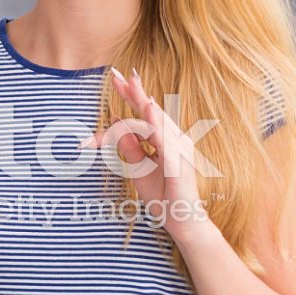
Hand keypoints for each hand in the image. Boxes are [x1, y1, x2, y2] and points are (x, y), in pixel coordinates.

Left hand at [88, 67, 214, 241]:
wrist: (181, 220)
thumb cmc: (163, 195)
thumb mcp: (137, 170)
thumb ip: (129, 148)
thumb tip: (116, 123)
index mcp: (162, 141)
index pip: (142, 115)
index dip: (129, 96)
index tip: (114, 78)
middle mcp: (172, 140)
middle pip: (149, 112)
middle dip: (132, 92)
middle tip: (115, 74)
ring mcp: (178, 150)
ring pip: (157, 123)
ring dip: (142, 102)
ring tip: (131, 83)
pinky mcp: (179, 163)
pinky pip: (166, 141)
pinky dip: (156, 125)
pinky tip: (148, 111)